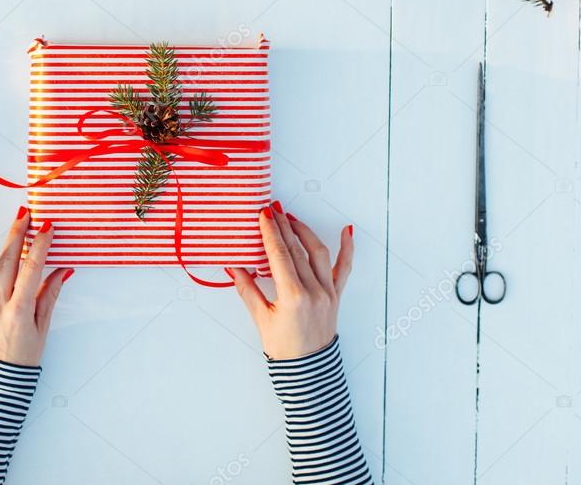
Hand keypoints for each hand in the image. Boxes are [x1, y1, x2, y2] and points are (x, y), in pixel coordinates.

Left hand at [0, 207, 73, 366]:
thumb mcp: (44, 326)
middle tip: (24, 212)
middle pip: (7, 262)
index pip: (32, 269)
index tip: (48, 226)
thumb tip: (64, 269)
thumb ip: (51, 294)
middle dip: (16, 234)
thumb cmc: (25, 355)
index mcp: (20, 310)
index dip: (40, 245)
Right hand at [228, 202, 353, 359]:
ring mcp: (328, 292)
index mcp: (293, 296)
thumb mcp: (261, 318)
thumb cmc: (284, 348)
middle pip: (297, 250)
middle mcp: (313, 291)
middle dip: (283, 226)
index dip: (271, 232)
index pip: (280, 255)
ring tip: (292, 218)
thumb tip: (233, 267)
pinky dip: (347, 248)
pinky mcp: (336, 295)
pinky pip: (344, 268)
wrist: (309, 372)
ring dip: (305, 232)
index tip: (263, 215)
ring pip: (318, 252)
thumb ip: (247, 289)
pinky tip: (347, 231)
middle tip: (272, 209)